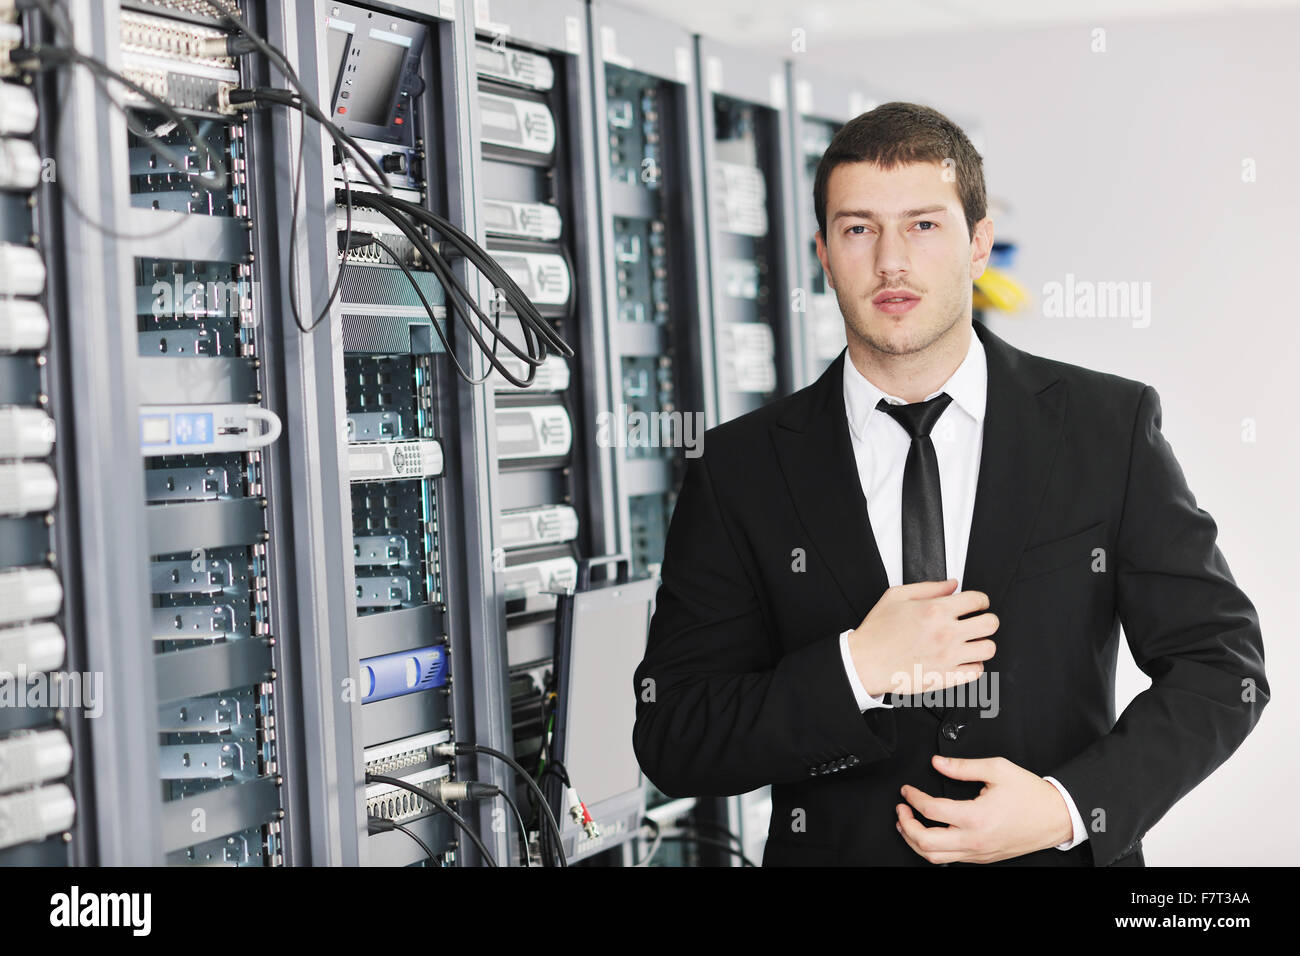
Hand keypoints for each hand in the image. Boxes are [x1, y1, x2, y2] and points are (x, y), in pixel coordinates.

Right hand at [847, 579, 998, 696]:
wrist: (865, 662)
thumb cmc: (877, 632)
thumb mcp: (896, 596)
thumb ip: (928, 587)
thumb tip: (951, 585)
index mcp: (935, 611)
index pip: (977, 600)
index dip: (981, 600)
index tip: (978, 604)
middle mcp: (946, 633)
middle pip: (990, 624)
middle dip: (987, 619)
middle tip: (978, 621)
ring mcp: (948, 657)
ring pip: (988, 649)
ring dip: (982, 643)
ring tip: (972, 642)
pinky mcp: (946, 677)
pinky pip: (977, 671)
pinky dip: (974, 665)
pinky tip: (964, 660)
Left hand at [894, 755, 1074, 863]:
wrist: (1056, 817)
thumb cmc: (1031, 794)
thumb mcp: (997, 769)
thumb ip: (962, 766)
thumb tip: (938, 763)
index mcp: (976, 817)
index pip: (931, 810)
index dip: (912, 798)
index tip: (906, 790)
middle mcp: (974, 840)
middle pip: (924, 842)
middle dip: (905, 825)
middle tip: (901, 809)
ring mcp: (978, 853)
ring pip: (934, 858)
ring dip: (914, 841)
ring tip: (907, 824)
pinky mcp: (983, 858)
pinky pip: (950, 860)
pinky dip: (932, 849)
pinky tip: (929, 835)